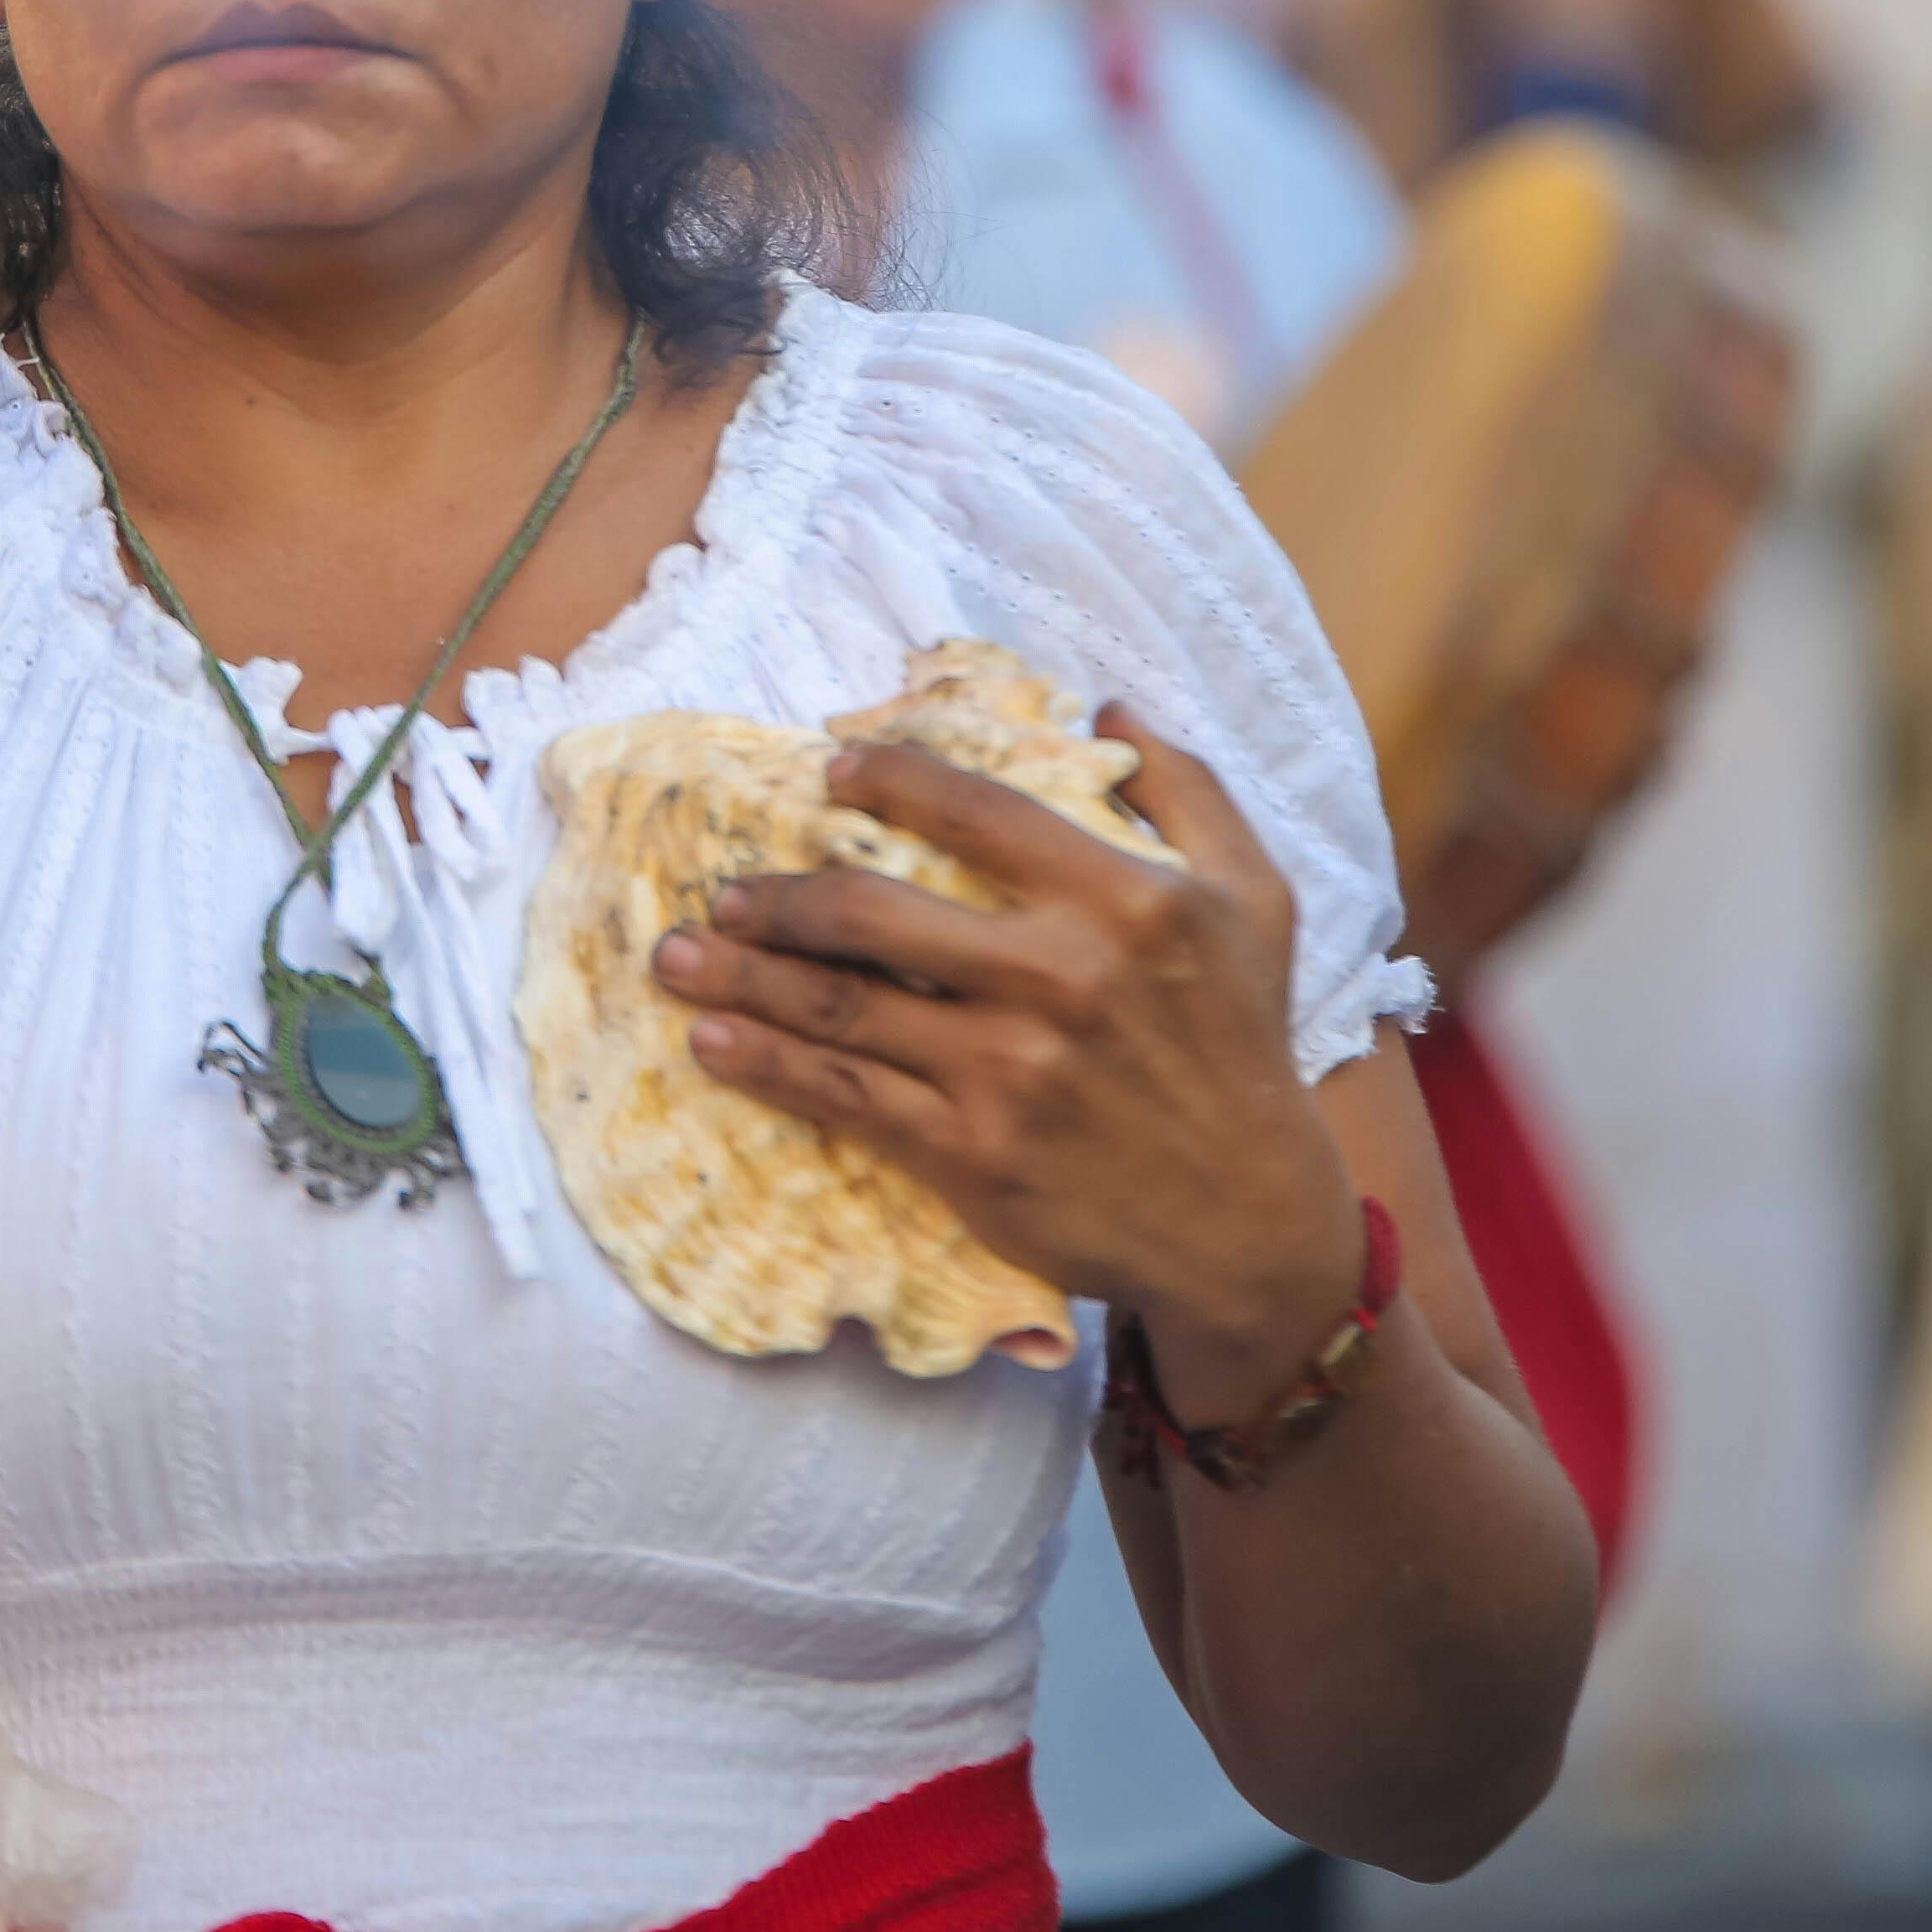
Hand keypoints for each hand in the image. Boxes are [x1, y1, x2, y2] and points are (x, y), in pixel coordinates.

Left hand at [654, 721, 1366, 1419]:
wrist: (1252, 1226)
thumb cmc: (1243, 1050)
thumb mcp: (1255, 901)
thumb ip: (1186, 790)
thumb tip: (1108, 705)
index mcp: (1123, 901)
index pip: (973, 810)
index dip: (885, 777)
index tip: (826, 770)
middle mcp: (1058, 978)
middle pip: (874, 913)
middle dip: (778, 896)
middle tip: (723, 891)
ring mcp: (1008, 1071)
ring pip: (841, 1006)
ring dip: (743, 978)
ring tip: (676, 958)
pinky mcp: (973, 1154)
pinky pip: (846, 1095)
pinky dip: (768, 1064)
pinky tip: (714, 1042)